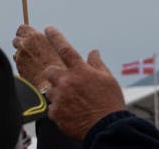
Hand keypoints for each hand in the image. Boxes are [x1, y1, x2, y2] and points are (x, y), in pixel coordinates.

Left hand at [12, 24, 63, 89]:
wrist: (51, 83)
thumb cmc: (57, 66)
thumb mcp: (55, 48)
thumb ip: (44, 41)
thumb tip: (38, 39)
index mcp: (36, 36)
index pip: (22, 28)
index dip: (24, 33)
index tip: (28, 38)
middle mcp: (26, 43)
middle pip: (16, 39)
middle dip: (21, 44)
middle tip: (29, 50)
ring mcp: (20, 55)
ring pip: (16, 51)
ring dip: (21, 54)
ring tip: (32, 61)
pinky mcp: (17, 66)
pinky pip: (17, 62)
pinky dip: (21, 64)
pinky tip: (30, 69)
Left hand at [41, 26, 125, 140]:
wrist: (107, 128)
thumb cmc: (110, 103)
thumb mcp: (108, 80)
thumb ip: (97, 64)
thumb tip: (93, 52)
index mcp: (80, 71)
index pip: (64, 48)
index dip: (55, 37)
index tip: (48, 29)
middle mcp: (67, 82)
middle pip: (50, 70)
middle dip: (54, 73)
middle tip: (64, 81)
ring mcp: (60, 98)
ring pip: (50, 90)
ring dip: (58, 93)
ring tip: (72, 102)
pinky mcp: (56, 113)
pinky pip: (52, 107)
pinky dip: (59, 109)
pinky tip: (70, 113)